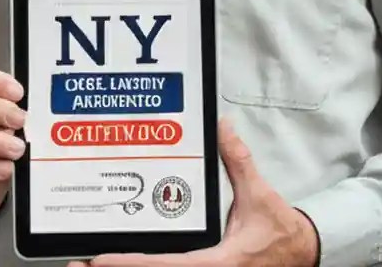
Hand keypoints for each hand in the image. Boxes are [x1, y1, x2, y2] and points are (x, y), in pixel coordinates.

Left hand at [67, 120, 318, 266]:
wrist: (303, 255)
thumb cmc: (280, 232)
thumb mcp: (259, 194)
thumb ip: (237, 161)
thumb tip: (222, 128)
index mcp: (218, 262)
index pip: (164, 266)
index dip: (128, 264)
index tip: (98, 259)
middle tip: (78, 264)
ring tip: (87, 265)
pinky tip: (122, 264)